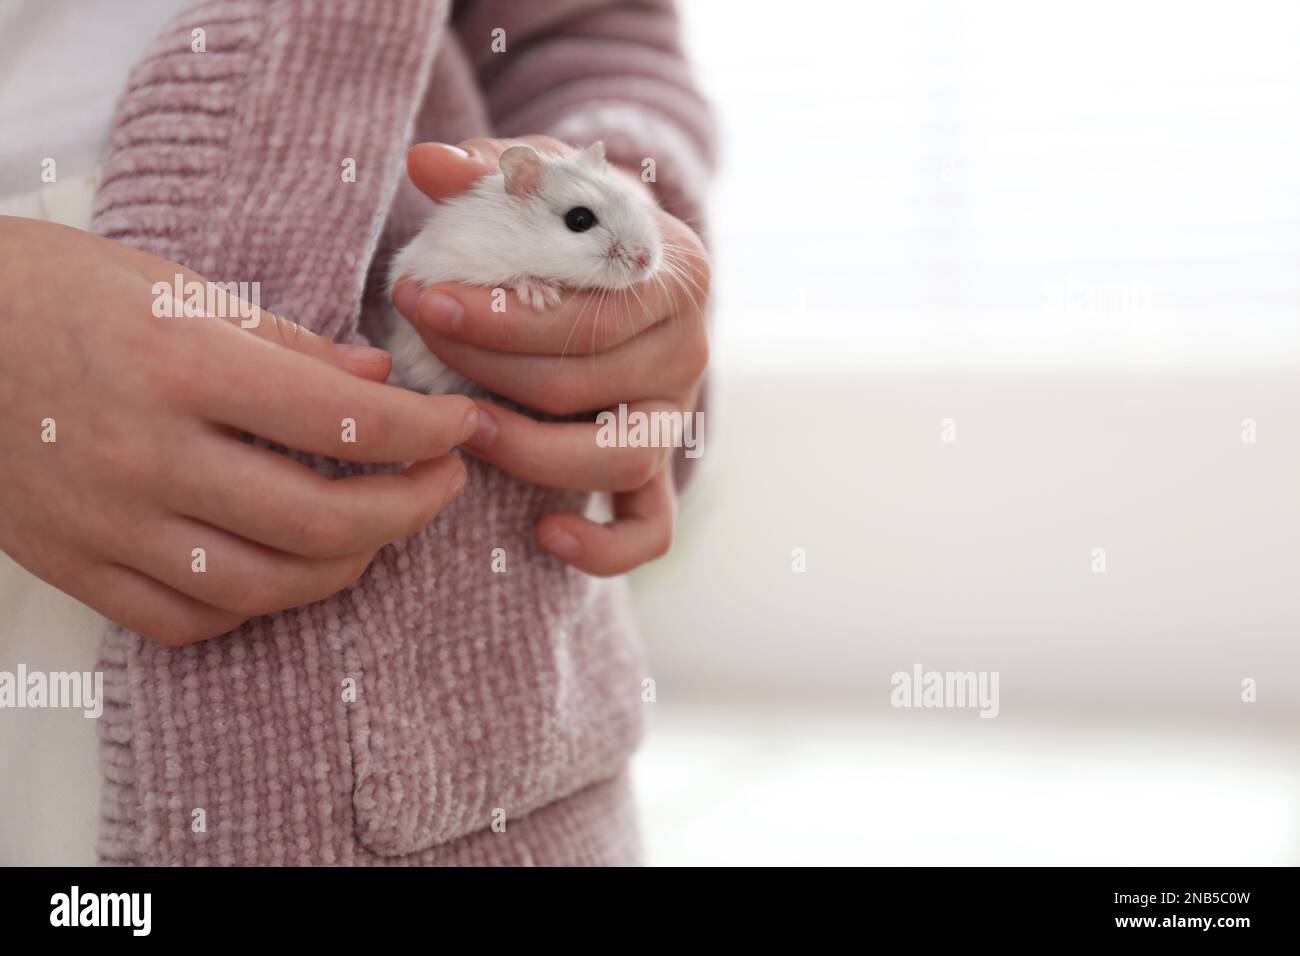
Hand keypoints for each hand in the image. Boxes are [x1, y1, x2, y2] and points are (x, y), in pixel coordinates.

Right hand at [0, 216, 477, 644]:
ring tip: (376, 528)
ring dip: (346, 566)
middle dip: (410, 511)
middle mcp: (147, 452)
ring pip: (265, 587)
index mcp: (181, 363)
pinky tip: (278, 565)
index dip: (427, 432)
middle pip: (320, 523)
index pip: (345, 423)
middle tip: (442, 484)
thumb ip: (288, 344)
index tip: (461, 424)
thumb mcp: (176, 286)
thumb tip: (378, 384)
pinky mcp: (74, 565)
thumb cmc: (55, 291)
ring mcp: (107, 521)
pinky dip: (254, 604)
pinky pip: (187, 619)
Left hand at [391, 137, 709, 575]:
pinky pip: (650, 529)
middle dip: (486, 367)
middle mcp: (688, 353)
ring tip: (462, 429)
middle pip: (584, 384)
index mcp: (673, 277)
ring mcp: (675, 419)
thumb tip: (429, 163)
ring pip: (615, 458)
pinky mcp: (661, 472)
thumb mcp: (546, 185)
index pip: (587, 311)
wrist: (625, 272)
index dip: (498, 314)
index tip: (419, 297)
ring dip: (529, 451)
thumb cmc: (578, 228)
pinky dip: (606, 546)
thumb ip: (493, 169)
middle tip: (415, 342)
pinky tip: (544, 534)